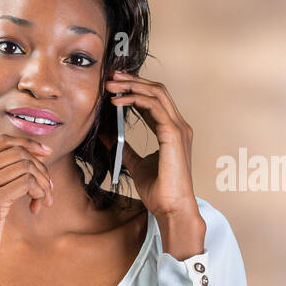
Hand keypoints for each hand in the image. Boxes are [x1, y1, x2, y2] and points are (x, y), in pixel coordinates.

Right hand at [0, 135, 51, 285]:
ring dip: (43, 183)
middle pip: (18, 153)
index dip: (29, 144)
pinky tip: (36, 208)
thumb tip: (30, 156)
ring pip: (26, 167)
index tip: (46, 154)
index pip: (3, 141)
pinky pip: (27, 183)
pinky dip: (39, 193)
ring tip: (43, 201)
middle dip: (40, 168)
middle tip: (47, 189)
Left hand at [101, 70, 198, 221]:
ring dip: (132, 86)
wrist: (171, 207)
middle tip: (110, 77)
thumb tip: (106, 135)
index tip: (115, 85)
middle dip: (133, 81)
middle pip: (157, 91)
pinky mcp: (174, 135)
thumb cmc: (159, 190)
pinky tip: (117, 102)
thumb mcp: (135, 164)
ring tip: (110, 85)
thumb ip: (124, 148)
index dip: (135, 89)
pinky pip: (155, 107)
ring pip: (156, 94)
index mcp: (171, 131)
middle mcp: (178, 126)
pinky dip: (135, 100)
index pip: (154, 100)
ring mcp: (178, 128)